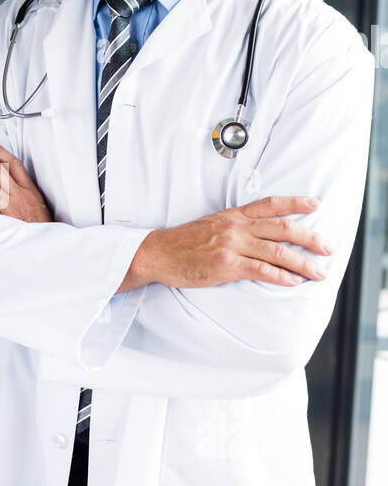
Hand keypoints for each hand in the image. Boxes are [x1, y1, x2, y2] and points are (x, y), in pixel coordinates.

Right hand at [122, 195, 333, 290]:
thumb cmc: (183, 242)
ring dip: (303, 263)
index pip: (271, 204)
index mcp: (234, 215)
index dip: (296, 203)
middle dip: (310, 238)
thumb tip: (258, 235)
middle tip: (328, 247)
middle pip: (283, 228)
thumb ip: (235, 227)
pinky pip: (261, 270)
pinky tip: (293, 282)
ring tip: (318, 272)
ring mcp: (232, 245)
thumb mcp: (211, 224)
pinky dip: (281, 276)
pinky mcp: (226, 265)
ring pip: (278, 251)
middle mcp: (236, 227)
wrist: (158, 253)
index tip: (316, 204)